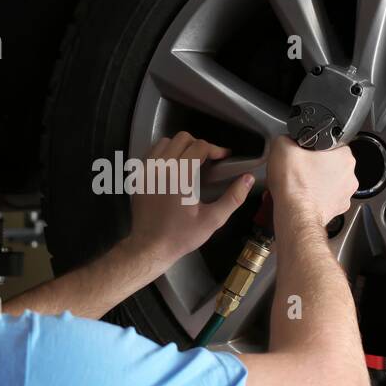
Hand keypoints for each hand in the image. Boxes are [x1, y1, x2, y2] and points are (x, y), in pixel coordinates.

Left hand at [125, 132, 254, 265]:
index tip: (224, 156)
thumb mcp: (212, 220)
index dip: (216, 149)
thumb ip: (233, 198)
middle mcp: (160, 167)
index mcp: (179, 175)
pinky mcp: (138, 177)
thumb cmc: (181, 236)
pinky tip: (172, 167)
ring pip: (164, 142)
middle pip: (182, 138)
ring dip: (180, 147)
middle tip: (209, 159)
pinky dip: (164, 154)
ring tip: (191, 161)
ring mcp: (146, 171)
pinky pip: (151, 154)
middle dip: (199, 145)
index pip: (200, 146)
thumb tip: (248, 179)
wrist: (149, 247)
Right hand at [266, 135, 357, 225]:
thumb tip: (287, 140)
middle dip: (318, 164)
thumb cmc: (294, 185)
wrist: (294, 215)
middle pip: (332, 163)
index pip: (332, 143)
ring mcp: (345, 194)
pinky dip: (318, 196)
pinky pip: (328, 197)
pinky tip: (306, 195)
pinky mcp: (338, 208)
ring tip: (302, 183)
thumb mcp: (282, 146)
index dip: (315, 147)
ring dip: (318, 181)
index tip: (304, 153)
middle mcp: (350, 175)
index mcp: (344, 156)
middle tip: (301, 168)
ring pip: (331, 181)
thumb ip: (287, 137)